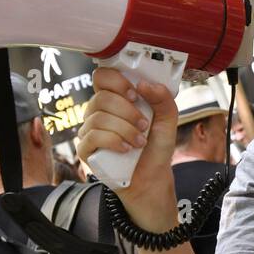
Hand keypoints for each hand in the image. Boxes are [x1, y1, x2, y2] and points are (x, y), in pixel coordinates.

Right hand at [77, 68, 179, 224]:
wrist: (152, 176)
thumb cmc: (155, 146)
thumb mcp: (168, 120)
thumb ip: (163, 99)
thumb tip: (144, 83)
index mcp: (115, 99)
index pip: (102, 77)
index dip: (116, 81)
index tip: (135, 94)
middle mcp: (98, 112)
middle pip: (101, 98)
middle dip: (127, 111)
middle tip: (144, 125)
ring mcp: (90, 130)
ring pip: (98, 118)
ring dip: (125, 129)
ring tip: (139, 142)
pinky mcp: (86, 149)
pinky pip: (92, 137)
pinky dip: (113, 141)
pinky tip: (126, 149)